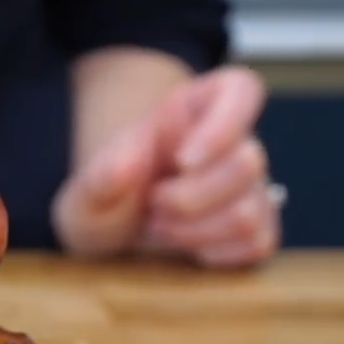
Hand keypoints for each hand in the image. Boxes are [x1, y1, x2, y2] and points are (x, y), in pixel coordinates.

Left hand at [52, 65, 281, 268]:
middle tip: (152, 206)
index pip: (240, 89)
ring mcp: (250, 186)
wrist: (114, 239)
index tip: (182, 160)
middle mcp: (232, 143)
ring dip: (198, 231)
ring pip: (251, 210)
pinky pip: (258, 242)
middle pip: (248, 162)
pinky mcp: (257, 227)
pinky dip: (218, 253)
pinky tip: (188, 248)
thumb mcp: (84, 192)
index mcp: (193, 109)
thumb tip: (128, 166)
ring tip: (162, 227)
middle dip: (192, 197)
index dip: (224, 125)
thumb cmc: (106, 202)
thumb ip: (100, 175)